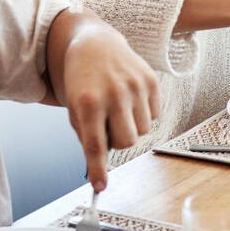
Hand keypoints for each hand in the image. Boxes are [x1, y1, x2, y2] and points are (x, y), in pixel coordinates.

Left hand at [62, 25, 162, 190]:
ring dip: (131, 127)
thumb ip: (86, 136)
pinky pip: (154, 116)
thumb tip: (98, 168)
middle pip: (126, 141)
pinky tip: (130, 99)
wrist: (95, 44)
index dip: (98, 169)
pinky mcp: (150, 80)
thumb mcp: (75, 107)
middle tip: (108, 126)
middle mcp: (113, 94)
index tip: (100, 186)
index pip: (95, 145)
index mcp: (88, 102)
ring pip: (143, 131)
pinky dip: (143, 114)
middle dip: (119, 141)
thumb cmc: (82, 80)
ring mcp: (135, 86)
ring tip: (119, 109)